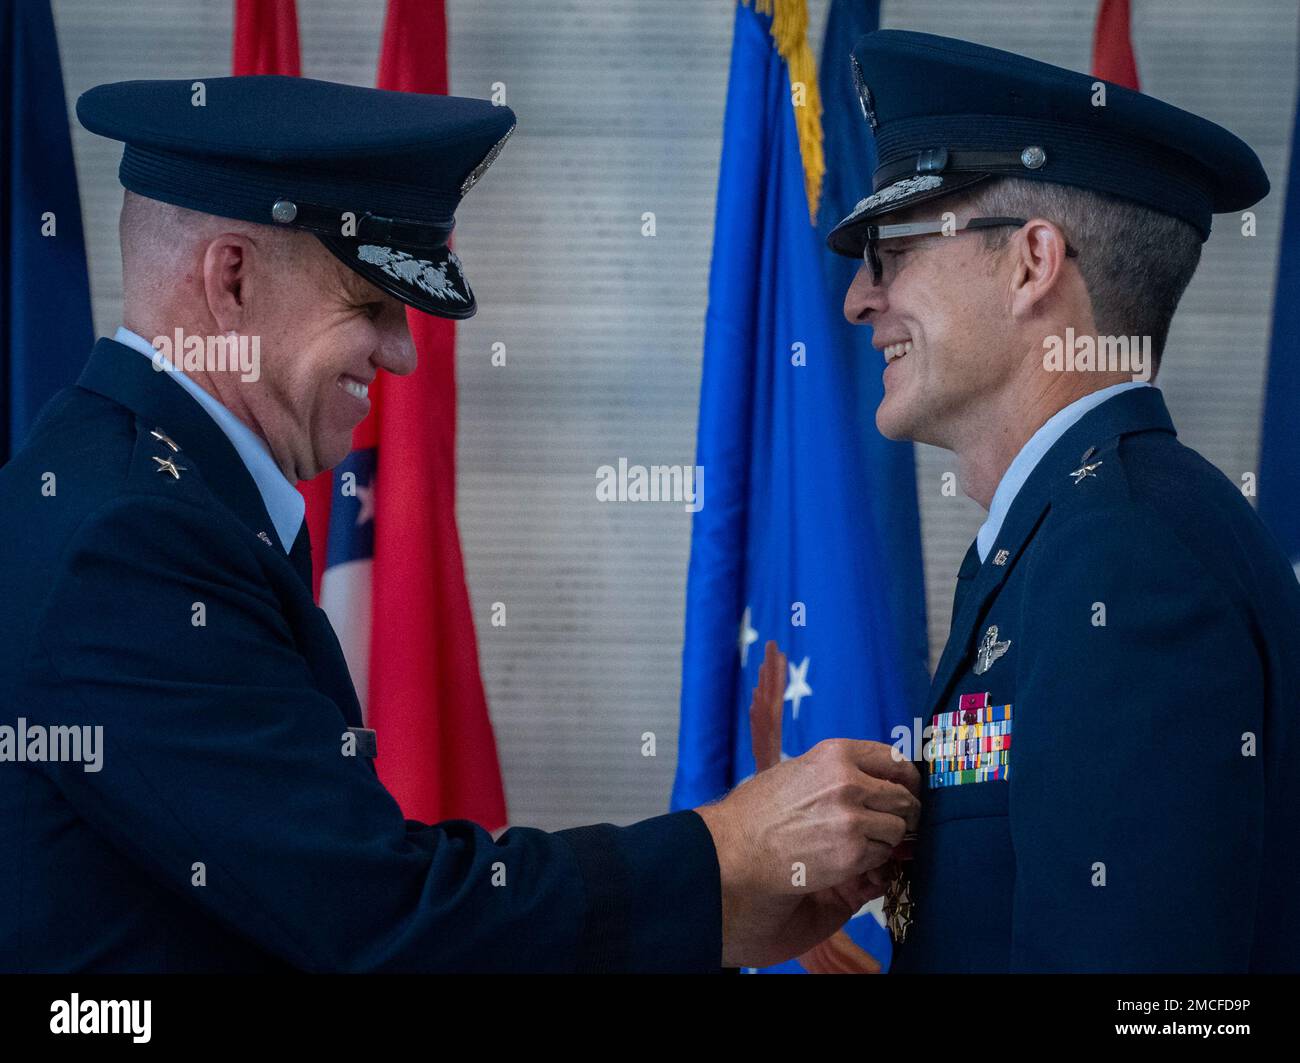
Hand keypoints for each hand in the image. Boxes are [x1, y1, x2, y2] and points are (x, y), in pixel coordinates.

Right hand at [750, 640, 886, 973]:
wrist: (737, 849)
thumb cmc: (761, 810)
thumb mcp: (799, 770)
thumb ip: (839, 770)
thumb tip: (879, 781)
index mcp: (836, 754)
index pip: (894, 759)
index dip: (906, 777)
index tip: (908, 788)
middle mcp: (848, 781)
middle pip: (903, 797)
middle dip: (902, 813)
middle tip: (893, 824)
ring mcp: (853, 818)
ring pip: (897, 829)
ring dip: (884, 839)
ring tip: (857, 842)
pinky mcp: (853, 853)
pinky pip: (882, 856)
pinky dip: (871, 860)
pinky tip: (844, 857)